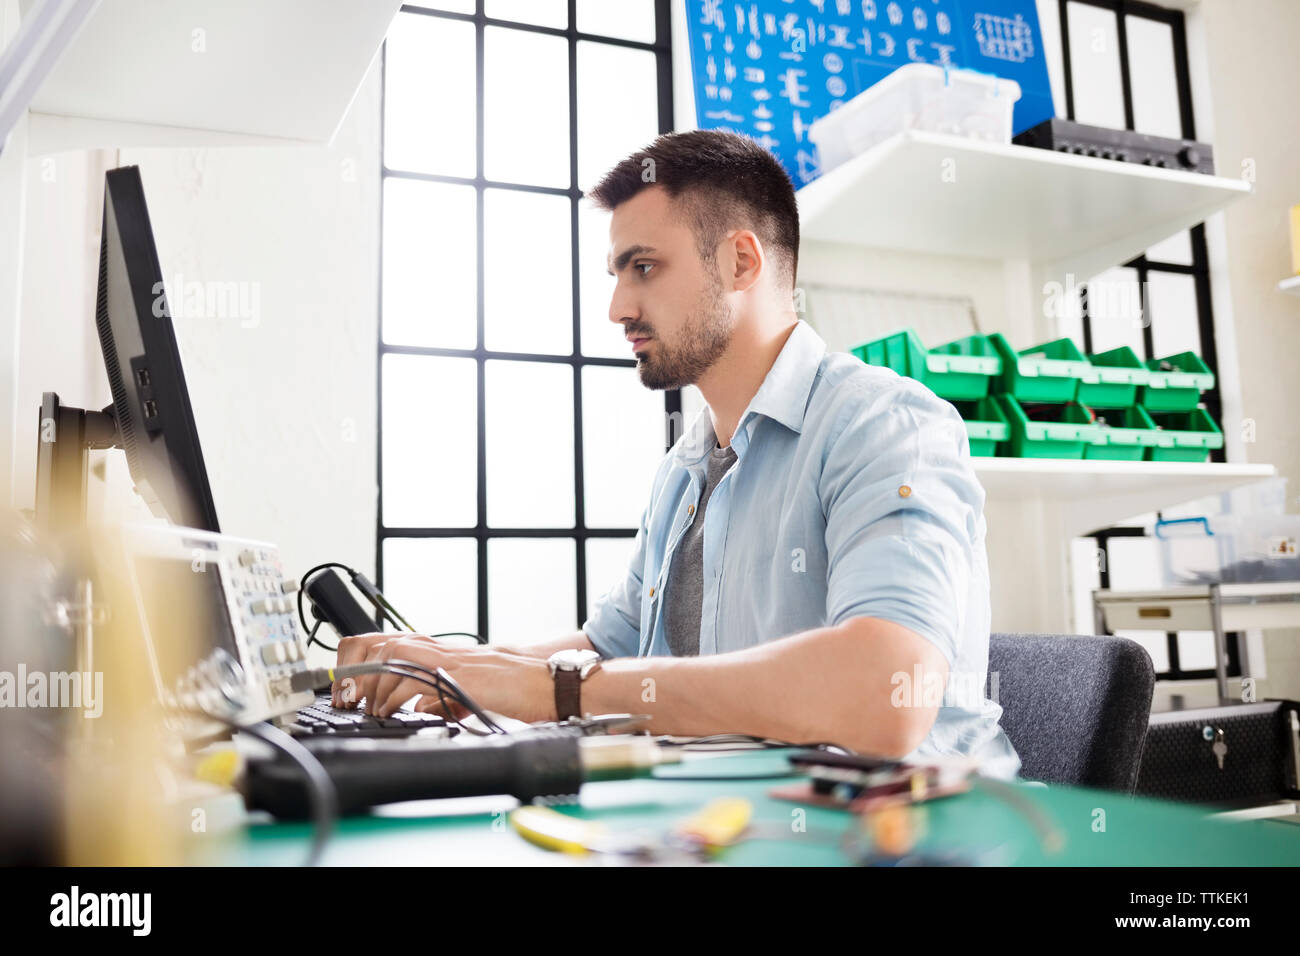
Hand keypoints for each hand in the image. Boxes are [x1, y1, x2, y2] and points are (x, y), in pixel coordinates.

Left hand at [332, 632, 555, 723]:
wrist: (532, 682)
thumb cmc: (499, 686)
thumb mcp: (454, 688)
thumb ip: (430, 692)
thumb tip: (410, 707)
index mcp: (428, 648)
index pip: (373, 641)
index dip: (351, 664)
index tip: (345, 691)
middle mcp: (430, 646)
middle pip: (372, 645)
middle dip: (353, 675)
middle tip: (351, 701)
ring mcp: (440, 657)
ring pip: (386, 658)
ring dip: (372, 687)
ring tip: (374, 710)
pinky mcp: (451, 674)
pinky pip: (409, 680)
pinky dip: (393, 699)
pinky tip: (393, 713)